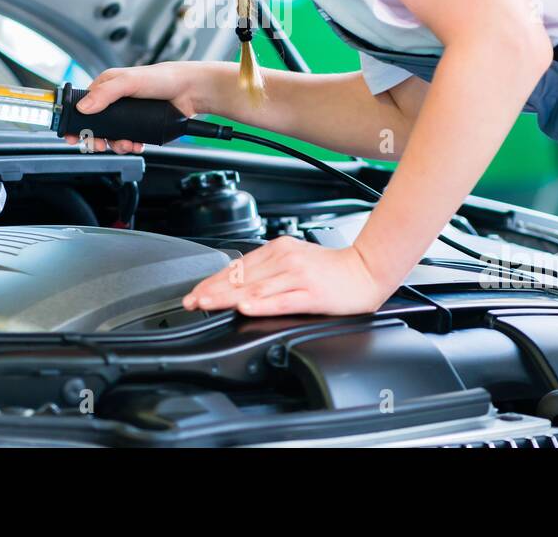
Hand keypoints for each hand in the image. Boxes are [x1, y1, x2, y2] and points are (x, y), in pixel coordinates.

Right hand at [61, 61, 217, 153]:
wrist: (191, 91)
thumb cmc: (164, 78)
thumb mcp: (130, 81)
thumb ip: (106, 93)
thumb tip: (84, 107)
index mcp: (107, 86)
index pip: (84, 105)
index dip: (78, 121)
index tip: (73, 135)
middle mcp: (116, 101)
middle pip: (96, 126)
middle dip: (98, 138)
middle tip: (101, 145)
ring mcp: (128, 115)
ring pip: (112, 136)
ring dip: (117, 144)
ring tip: (127, 143)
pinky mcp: (140, 126)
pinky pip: (128, 141)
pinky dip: (130, 146)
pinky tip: (137, 144)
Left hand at [182, 236, 392, 316]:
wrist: (366, 271)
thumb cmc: (333, 270)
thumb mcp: (295, 260)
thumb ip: (269, 268)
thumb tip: (239, 284)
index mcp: (279, 249)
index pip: (238, 266)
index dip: (213, 281)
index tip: (195, 293)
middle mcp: (286, 259)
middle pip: (242, 278)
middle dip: (212, 291)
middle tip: (192, 301)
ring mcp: (298, 275)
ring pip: (256, 288)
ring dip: (228, 297)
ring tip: (208, 304)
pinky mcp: (311, 292)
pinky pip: (282, 299)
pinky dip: (261, 304)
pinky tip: (246, 308)